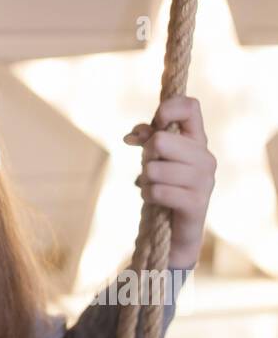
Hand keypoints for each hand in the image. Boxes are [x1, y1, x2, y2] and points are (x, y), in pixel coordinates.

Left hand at [123, 95, 214, 268]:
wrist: (175, 230)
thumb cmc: (165, 185)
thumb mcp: (154, 156)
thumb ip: (146, 137)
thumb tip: (131, 136)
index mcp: (198, 140)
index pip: (191, 107)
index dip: (167, 109)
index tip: (155, 123)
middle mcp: (206, 157)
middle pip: (161, 141)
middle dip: (146, 156)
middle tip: (151, 168)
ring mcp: (204, 181)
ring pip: (154, 168)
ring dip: (146, 180)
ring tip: (155, 186)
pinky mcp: (197, 203)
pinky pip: (157, 191)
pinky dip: (148, 195)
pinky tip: (155, 200)